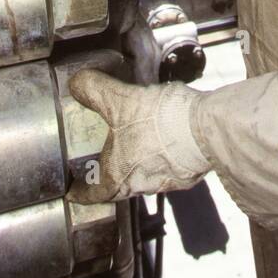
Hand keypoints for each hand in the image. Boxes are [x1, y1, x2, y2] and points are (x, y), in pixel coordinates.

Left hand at [66, 70, 210, 202]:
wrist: (204, 127)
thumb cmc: (159, 122)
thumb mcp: (118, 99)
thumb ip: (93, 90)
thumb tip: (77, 83)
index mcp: (119, 175)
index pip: (92, 193)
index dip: (79, 192)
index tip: (73, 192)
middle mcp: (141, 184)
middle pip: (119, 184)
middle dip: (111, 172)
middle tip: (105, 158)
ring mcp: (166, 180)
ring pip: (145, 175)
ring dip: (139, 160)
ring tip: (138, 139)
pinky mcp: (187, 172)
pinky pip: (169, 167)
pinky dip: (163, 154)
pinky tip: (165, 136)